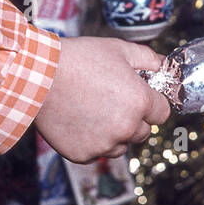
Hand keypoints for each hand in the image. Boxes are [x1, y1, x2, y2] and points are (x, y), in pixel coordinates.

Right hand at [33, 35, 172, 163]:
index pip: (162, 113)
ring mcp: (104, 144)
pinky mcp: (83, 155)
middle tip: (113, 100)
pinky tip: (79, 120)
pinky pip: (97, 152)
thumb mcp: (119, 49)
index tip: (139, 95)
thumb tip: (163, 66)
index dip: (152, 102)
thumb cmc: (80, 60)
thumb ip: (148, 59)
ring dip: (114, 132)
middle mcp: (126, 128)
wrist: (40, 76)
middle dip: (134, 118)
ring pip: (121, 145)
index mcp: (140, 102)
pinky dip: (92, 140)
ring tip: (93, 109)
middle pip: (143, 131)